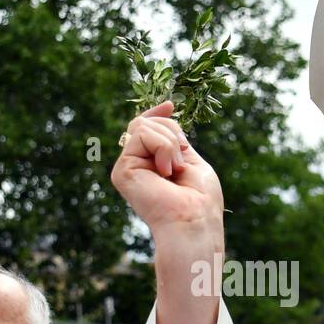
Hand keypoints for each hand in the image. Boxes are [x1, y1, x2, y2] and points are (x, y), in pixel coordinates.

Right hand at [111, 101, 223, 323]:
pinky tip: (166, 172)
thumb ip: (171, 138)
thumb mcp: (189, 158)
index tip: (171, 104)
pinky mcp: (122, 171)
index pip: (147, 128)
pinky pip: (141, 134)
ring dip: (169, 142)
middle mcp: (137, 165)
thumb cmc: (200, 198)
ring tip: (175, 171)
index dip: (157, 114)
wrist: (195, 220)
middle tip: (181, 162)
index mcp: (153, 164)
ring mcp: (127, 167)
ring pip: (142, 125)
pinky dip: (163, 147)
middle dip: (171, 131)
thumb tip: (165, 110)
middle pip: (145, 122)